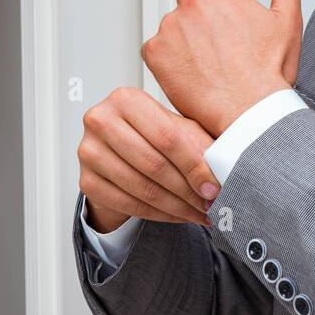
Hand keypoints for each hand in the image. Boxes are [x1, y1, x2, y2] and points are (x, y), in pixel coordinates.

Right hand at [77, 86, 218, 231]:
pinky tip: (179, 215)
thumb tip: (227, 167)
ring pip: (142, 188)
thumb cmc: (153, 135)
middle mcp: (100, 120)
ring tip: (200, 213)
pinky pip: (129, 205)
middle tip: (211, 205)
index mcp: (125, 98)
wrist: (119, 151)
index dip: (194, 166)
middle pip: (154, 164)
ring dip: (177, 207)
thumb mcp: (179, 129)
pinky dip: (160, 215)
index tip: (215, 187)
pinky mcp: (86, 181)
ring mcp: (88, 152)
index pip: (167, 137)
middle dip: (188, 190)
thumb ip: (199, 142)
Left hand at [141, 0, 308, 136]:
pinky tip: (190, 75)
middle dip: (202, 19)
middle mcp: (193, 0)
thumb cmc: (270, 72)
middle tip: (221, 50)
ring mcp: (170, 25)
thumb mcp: (287, 19)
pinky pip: (156, 49)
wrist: (249, 113)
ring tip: (207, 66)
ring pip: (174, 25)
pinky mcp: (154, 51)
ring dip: (185, 39)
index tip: (228, 17)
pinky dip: (168, 61)